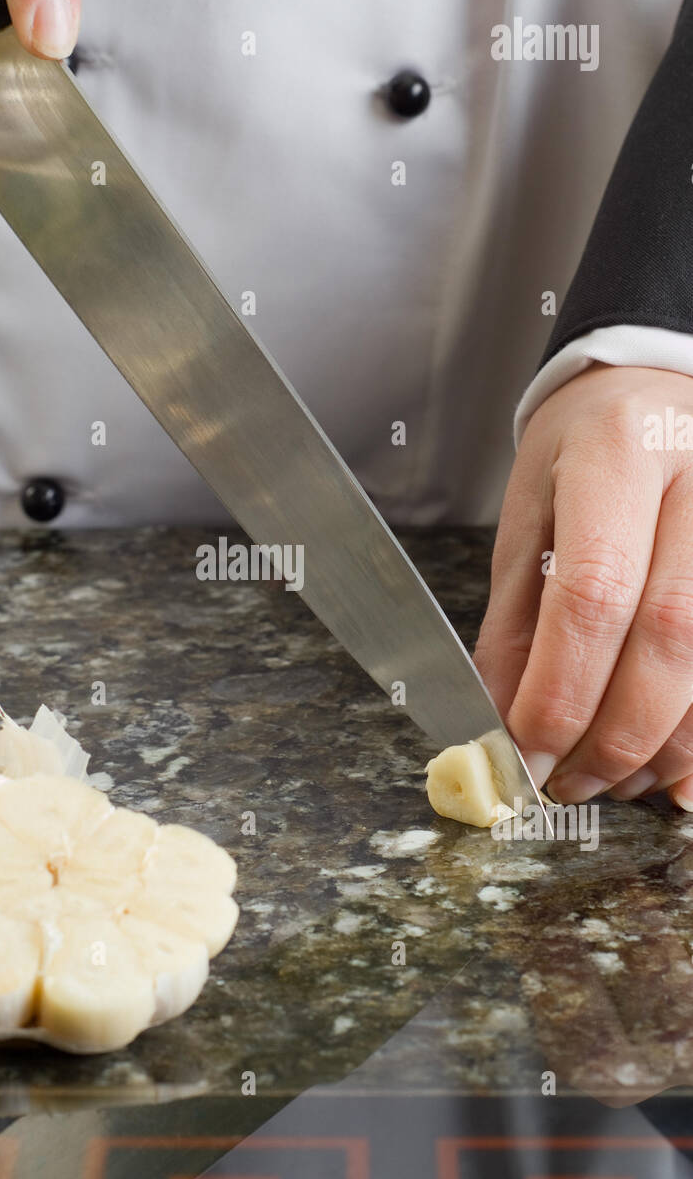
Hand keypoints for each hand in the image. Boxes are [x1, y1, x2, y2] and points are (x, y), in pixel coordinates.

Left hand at [475, 363, 692, 807]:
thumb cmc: (584, 455)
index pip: (595, 587)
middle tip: (573, 783)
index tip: (527, 750)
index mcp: (619, 454)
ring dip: (670, 743)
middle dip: (618, 730)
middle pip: (673, 631)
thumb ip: (518, 625)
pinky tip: (678, 771)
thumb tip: (504, 726)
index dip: (561, 687)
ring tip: (618, 783)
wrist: (656, 395)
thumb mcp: (529, 519)